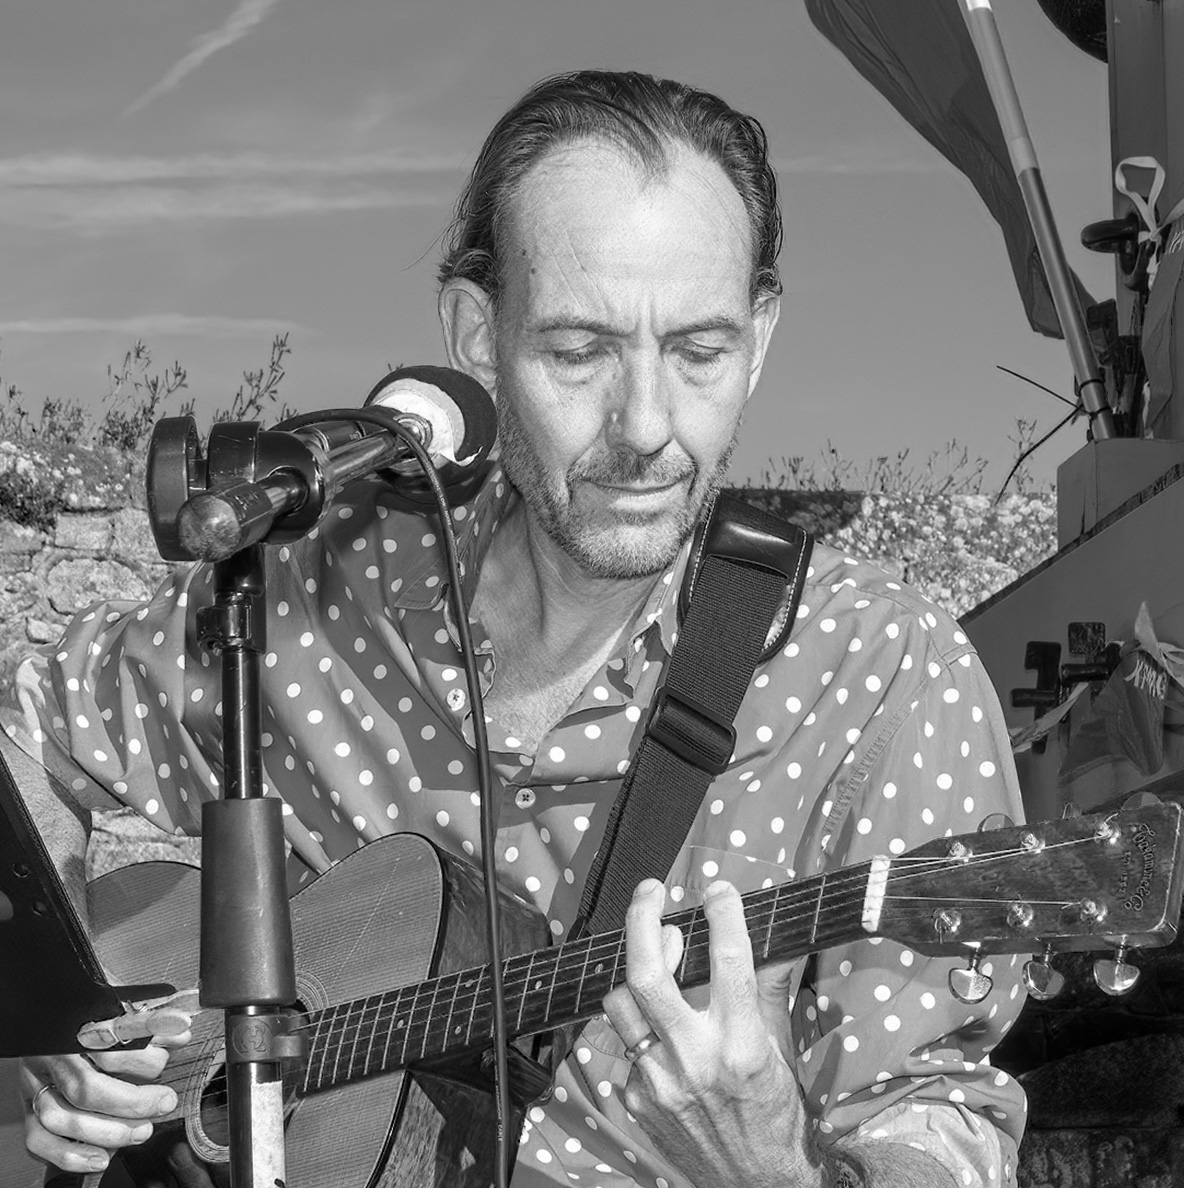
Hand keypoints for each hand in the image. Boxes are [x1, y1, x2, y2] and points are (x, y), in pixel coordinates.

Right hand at [21, 1032, 188, 1180]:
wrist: (46, 1028)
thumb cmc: (89, 1021)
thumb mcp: (117, 1010)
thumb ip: (146, 1022)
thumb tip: (180, 1034)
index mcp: (73, 1026)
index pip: (109, 1036)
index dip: (146, 1043)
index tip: (179, 1040)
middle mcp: (51, 1057)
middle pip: (88, 1087)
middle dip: (133, 1102)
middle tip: (164, 1102)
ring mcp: (36, 1086)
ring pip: (63, 1118)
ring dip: (108, 1131)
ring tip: (142, 1130)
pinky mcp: (28, 1112)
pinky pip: (39, 1141)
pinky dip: (71, 1155)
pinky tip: (102, 1157)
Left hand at [602, 879, 819, 1187]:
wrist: (754, 1186)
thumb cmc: (775, 1115)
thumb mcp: (781, 1048)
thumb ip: (770, 988)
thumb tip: (780, 938)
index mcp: (741, 1046)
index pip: (728, 961)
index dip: (722, 914)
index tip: (718, 889)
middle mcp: (694, 1061)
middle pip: (647, 974)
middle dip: (642, 920)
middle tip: (652, 892)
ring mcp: (658, 1082)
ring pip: (621, 1002)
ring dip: (637, 968)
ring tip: (657, 951)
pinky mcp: (635, 1098)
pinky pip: (626, 1042)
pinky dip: (643, 1023)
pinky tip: (663, 1022)